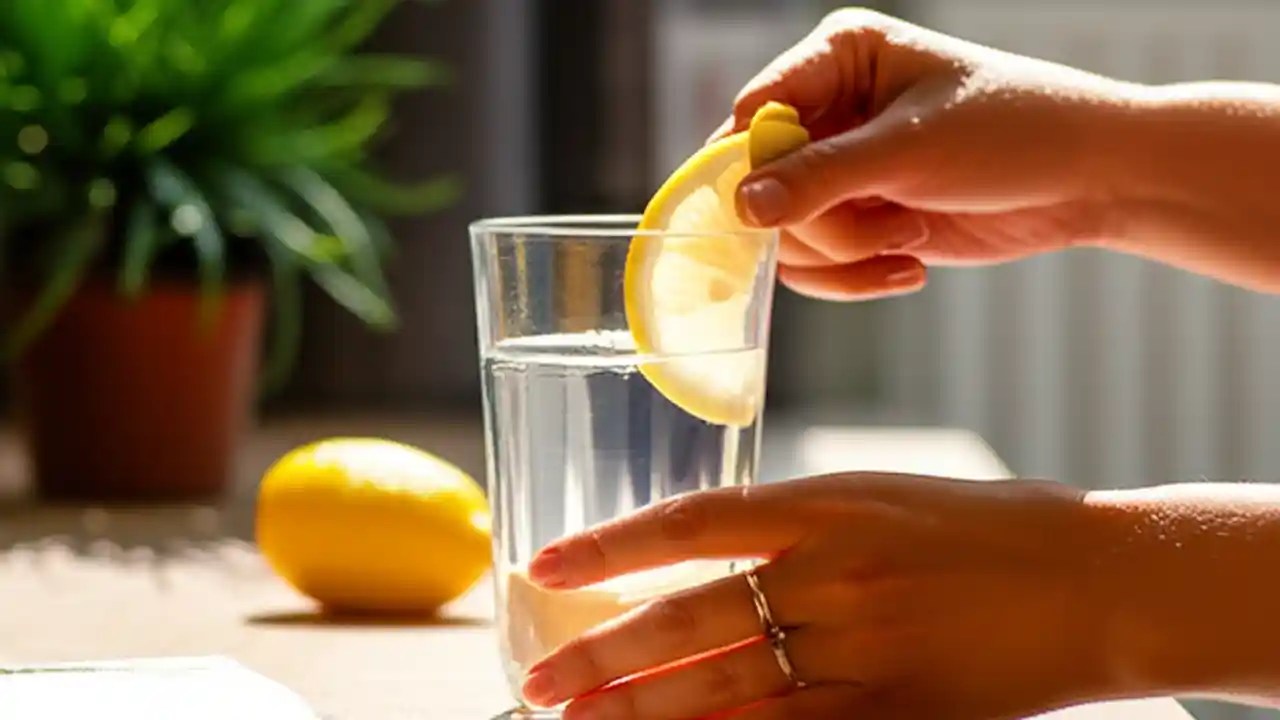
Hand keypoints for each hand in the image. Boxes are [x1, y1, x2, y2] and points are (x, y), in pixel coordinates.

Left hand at [519, 474, 1119, 719]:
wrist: (1093, 579)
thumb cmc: (984, 527)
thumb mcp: (878, 495)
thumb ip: (791, 523)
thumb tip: (695, 556)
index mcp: (826, 502)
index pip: (690, 521)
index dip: (610, 546)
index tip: (545, 567)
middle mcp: (833, 571)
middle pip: (692, 618)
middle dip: (606, 654)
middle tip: (540, 681)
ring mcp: (864, 645)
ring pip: (728, 685)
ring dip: (645, 708)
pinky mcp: (897, 708)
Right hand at [711, 8, 1142, 300]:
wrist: (1087, 179)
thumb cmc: (1012, 133)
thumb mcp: (911, 150)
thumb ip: (820, 178)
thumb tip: (741, 207)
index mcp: (837, 57)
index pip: (752, 113)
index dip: (752, 167)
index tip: (774, 213)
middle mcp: (829, 109)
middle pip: (760, 182)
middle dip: (818, 222)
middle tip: (887, 225)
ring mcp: (839, 168)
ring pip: (785, 232)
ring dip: (844, 253)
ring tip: (909, 239)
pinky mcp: (857, 218)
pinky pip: (815, 263)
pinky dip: (853, 277)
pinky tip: (910, 268)